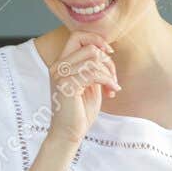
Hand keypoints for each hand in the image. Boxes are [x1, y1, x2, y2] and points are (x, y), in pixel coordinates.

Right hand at [47, 29, 121, 147]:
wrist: (68, 134)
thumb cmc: (79, 112)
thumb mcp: (89, 83)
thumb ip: (93, 66)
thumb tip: (106, 51)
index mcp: (62, 63)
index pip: (78, 36)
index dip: (96, 40)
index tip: (109, 53)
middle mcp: (58, 66)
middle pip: (90, 47)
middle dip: (108, 61)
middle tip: (113, 79)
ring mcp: (60, 75)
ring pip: (94, 59)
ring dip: (109, 73)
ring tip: (112, 88)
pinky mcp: (66, 85)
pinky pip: (94, 73)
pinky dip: (107, 81)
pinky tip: (111, 92)